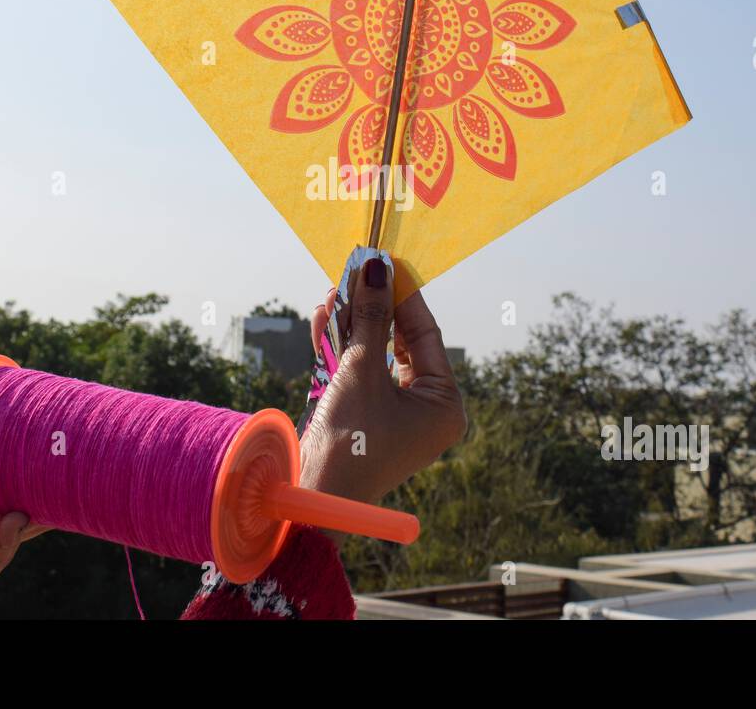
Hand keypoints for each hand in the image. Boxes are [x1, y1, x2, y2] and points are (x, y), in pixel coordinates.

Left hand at [0, 405, 45, 619]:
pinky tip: (16, 518)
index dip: (6, 431)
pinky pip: (0, 553)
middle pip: (8, 480)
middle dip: (33, 463)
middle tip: (58, 441)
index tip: (31, 407)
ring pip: (16, 515)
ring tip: (54, 478)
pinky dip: (12, 536)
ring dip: (37, 498)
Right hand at [299, 258, 465, 520]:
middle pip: (399, 342)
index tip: (386, 261)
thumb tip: (375, 267)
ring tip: (334, 290)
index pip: (426, 334)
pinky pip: (358, 373)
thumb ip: (370, 316)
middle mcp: (424, 408)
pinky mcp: (365, 416)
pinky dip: (341, 348)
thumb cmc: (350, 438)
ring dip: (352, 324)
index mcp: (443, 403)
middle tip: (355, 271)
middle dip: (372, 308)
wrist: (311, 494)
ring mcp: (394, 413)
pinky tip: (325, 317)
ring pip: (375, 355)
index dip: (403, 295)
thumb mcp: (361, 370)